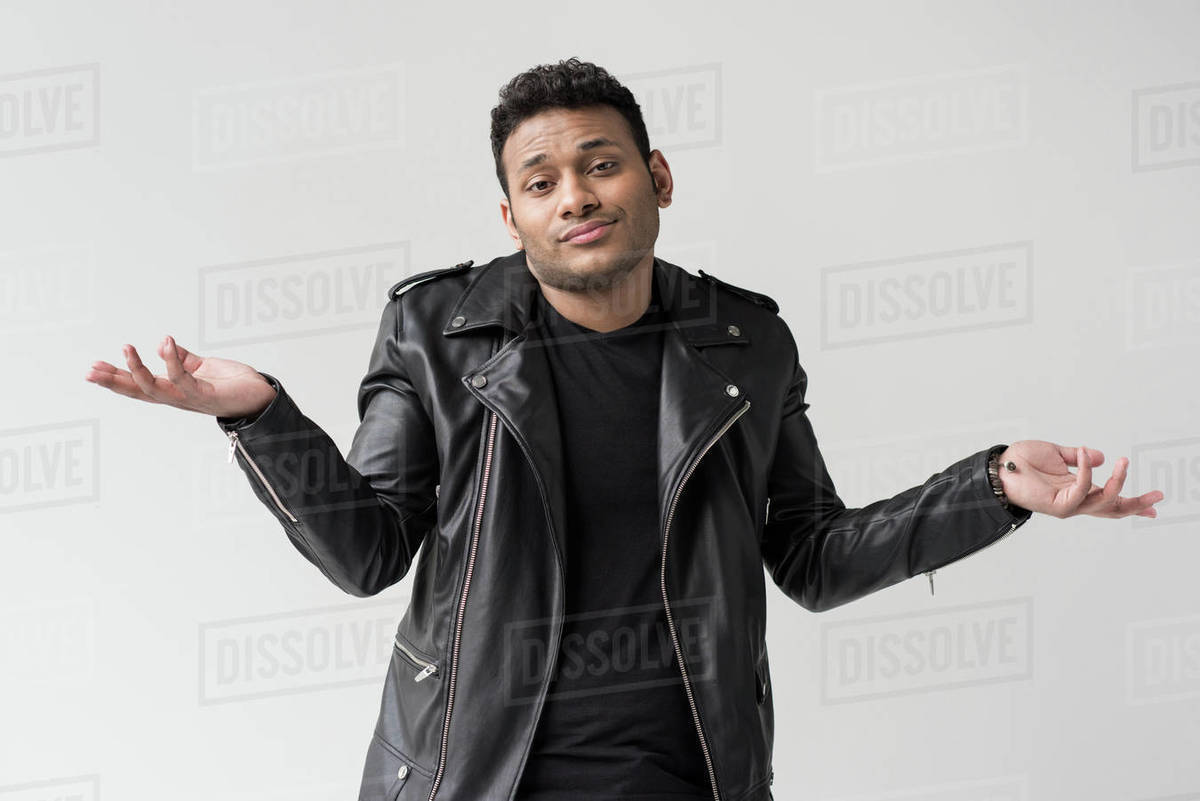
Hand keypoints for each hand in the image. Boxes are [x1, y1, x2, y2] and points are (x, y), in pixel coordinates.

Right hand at [85, 336, 276, 418]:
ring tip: (127, 347)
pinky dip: (172, 361)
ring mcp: (191, 399)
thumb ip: (184, 359)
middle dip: (114, 382)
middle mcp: (179, 398)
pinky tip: (165, 343)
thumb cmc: (234, 384)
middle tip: (91, 370)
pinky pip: (184, 379)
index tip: (94, 368)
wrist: (262, 397)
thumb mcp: (204, 367)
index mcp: (175, 391)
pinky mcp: (207, 395)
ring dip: (138, 370)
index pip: (139, 385)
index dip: (117, 378)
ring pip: (155, 390)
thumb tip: (163, 345)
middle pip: (139, 392)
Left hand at [996, 440, 1163, 518]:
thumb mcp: (1056, 454)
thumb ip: (1079, 458)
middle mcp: (1076, 501)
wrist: (1000, 466)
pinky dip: (1086, 470)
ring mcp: (1068, 505)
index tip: (1154, 506)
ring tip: (1122, 461)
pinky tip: (1085, 453)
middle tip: (1158, 496)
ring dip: (1117, 481)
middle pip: (1113, 508)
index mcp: (1078, 490)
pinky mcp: (1058, 504)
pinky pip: (1081, 487)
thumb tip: (1101, 456)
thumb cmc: (1022, 461)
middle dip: (1136, 504)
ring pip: (1103, 501)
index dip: (1132, 503)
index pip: (1109, 499)